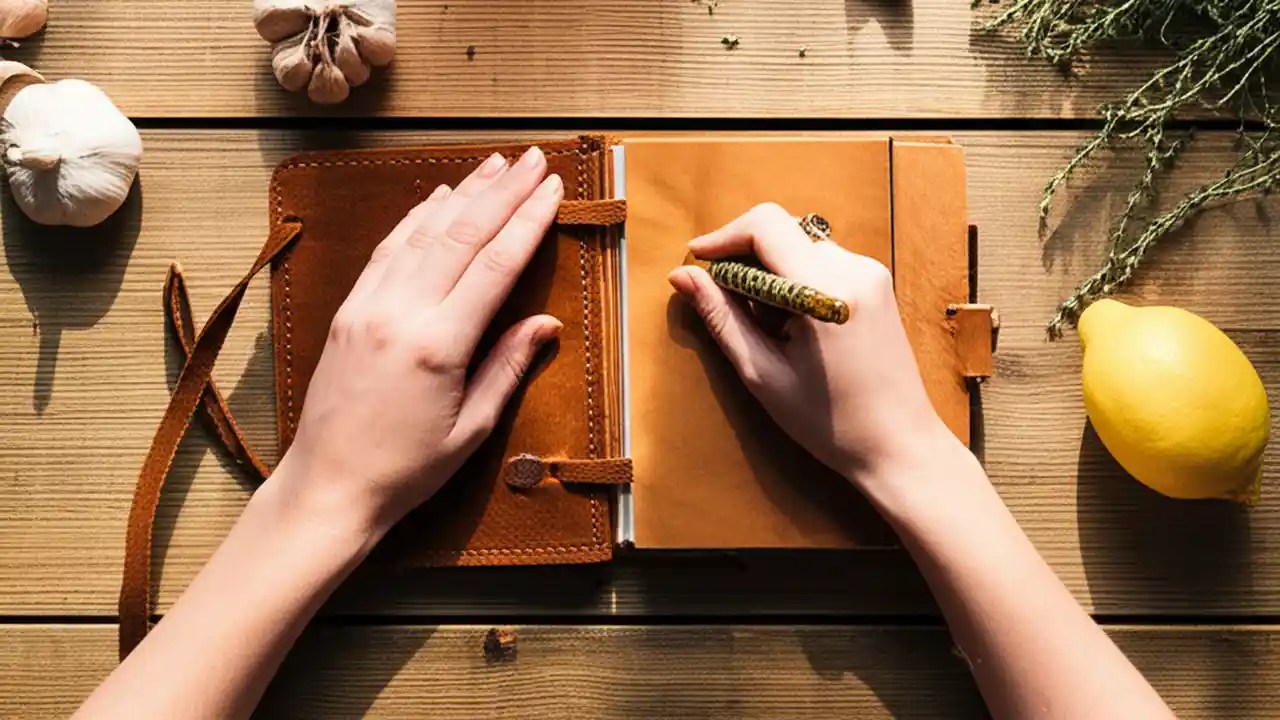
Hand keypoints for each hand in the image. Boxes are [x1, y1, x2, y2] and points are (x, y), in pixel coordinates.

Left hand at [271, 146, 564, 537]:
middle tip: (531, 159)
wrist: (329, 486)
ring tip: (493, 165)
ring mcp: (367, 306)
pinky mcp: (347, 310)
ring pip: (422, 232)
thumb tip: (546, 323)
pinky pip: (388, 249)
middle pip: (460, 234)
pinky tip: (438, 197)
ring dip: (461, 193)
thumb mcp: (472, 429)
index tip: (551, 189)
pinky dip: (417, 217)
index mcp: (437, 345)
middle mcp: (399, 314)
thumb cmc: (406, 469)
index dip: (527, 221)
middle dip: (501, 192)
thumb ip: (507, 367)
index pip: (494, 264)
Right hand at [667, 202, 961, 500]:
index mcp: (826, 290)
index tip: (696, 260)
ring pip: (799, 245)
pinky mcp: (876, 283)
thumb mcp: (763, 373)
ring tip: (766, 325)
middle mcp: (855, 269)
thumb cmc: (830, 422)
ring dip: (770, 271)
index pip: (766, 226)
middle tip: (728, 305)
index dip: (723, 237)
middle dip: (745, 258)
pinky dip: (794, 279)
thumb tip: (681, 276)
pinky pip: (821, 261)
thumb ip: (722, 318)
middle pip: (782, 231)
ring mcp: (871, 273)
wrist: (898, 444)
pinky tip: (792, 324)